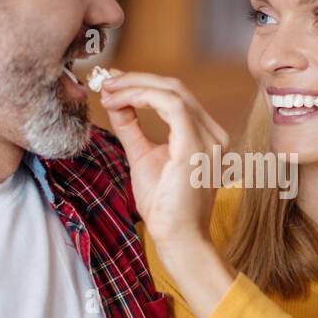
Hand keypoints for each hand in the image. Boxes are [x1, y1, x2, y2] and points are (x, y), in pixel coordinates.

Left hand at [99, 71, 228, 250]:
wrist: (177, 238)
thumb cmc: (164, 206)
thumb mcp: (142, 157)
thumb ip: (132, 128)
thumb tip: (116, 102)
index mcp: (204, 135)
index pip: (175, 95)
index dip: (142, 83)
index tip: (111, 85)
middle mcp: (212, 133)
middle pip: (175, 86)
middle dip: (135, 78)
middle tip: (104, 81)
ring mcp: (208, 139)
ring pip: (173, 90)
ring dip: (135, 85)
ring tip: (107, 91)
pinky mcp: (195, 146)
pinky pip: (172, 105)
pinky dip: (143, 96)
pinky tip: (121, 100)